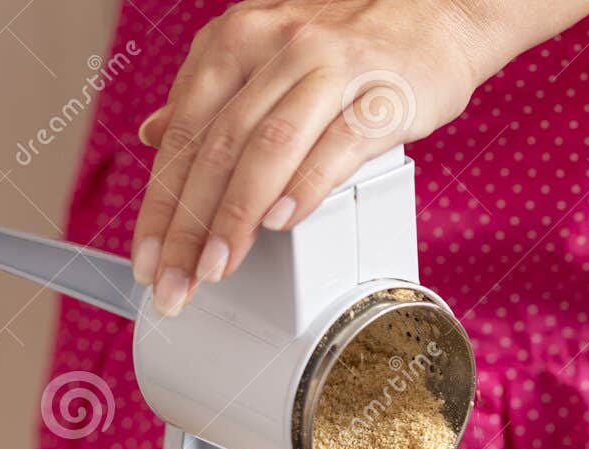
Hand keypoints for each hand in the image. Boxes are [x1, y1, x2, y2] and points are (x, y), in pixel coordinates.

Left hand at [131, 0, 512, 315]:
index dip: (159, 205)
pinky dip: (305, 187)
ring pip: (267, 148)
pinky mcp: (382, 95)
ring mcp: (331, 69)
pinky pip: (337, 146)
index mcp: (236, 40)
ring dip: (235, 216)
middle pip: (217, 148)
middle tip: (174, 282)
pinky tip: (281, 225)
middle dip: (188, 226)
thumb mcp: (268, 54)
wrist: (441, 15)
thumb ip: (213, 94)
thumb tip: (155, 133)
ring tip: (216, 267)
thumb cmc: (353, 46)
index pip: (183, 134)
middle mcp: (277, 47)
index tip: (147, 261)